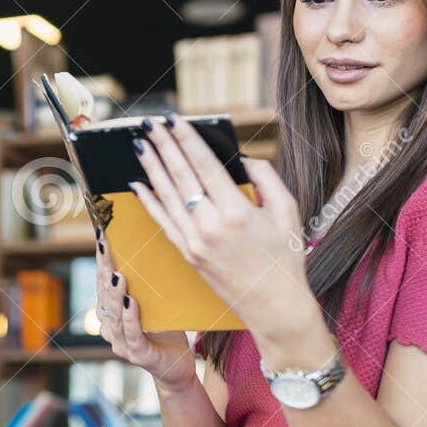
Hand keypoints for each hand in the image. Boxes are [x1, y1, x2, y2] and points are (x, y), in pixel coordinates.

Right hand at [95, 239, 198, 390]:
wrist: (177, 368)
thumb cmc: (166, 332)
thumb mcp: (155, 304)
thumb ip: (147, 285)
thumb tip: (152, 246)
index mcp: (111, 313)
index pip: (103, 282)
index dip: (101, 259)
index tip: (102, 235)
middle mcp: (111, 328)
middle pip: (105, 295)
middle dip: (104, 269)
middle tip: (106, 245)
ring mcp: (122, 344)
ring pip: (115, 316)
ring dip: (115, 294)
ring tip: (118, 274)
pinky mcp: (139, 356)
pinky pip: (132, 335)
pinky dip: (130, 318)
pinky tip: (131, 302)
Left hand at [129, 115, 314, 336]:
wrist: (274, 306)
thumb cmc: (285, 258)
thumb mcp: (288, 212)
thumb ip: (266, 179)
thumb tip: (242, 159)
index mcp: (237, 211)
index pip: (205, 166)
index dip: (187, 140)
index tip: (174, 120)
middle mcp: (211, 226)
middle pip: (181, 177)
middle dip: (163, 147)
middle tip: (149, 124)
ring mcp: (195, 242)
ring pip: (167, 198)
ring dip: (151, 169)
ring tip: (139, 146)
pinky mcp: (188, 255)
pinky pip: (163, 223)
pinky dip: (149, 203)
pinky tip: (138, 185)